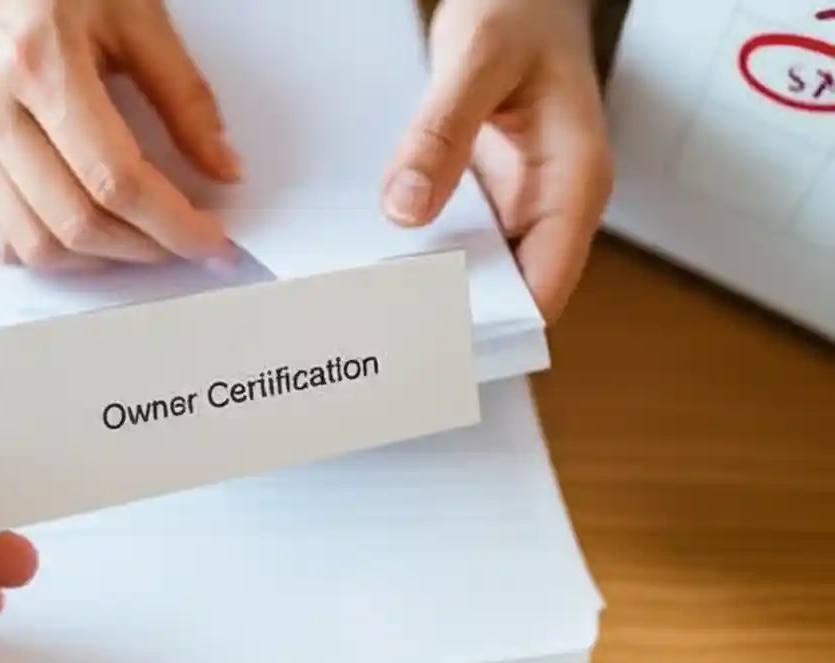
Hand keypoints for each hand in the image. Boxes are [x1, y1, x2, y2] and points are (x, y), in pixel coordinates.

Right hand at [0, 0, 241, 271]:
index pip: (118, 179)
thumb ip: (182, 92)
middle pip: (77, 222)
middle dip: (146, 248)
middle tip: (187, 243)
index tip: (212, 241)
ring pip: (35, 244)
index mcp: (39, 61)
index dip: (175, 223)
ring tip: (143, 242)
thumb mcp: (130, 10)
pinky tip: (89, 235)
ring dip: (100, 260)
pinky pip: (1, 234)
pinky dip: (52, 251)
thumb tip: (221, 166)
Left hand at [382, 0, 613, 322]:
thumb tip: (406, 209)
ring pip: (477, 272)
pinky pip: (454, 239)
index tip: (437, 342)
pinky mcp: (486, 197)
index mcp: (575, 182)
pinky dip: (421, 253)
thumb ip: (441, 132)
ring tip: (373, 306)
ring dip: (432, 289)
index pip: (545, 286)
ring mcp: (518, 205)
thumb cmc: (518, 14)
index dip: (497, 325)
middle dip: (455, 316)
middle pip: (508, 292)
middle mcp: (551, 204)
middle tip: (386, 331)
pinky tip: (379, 259)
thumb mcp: (476, 60)